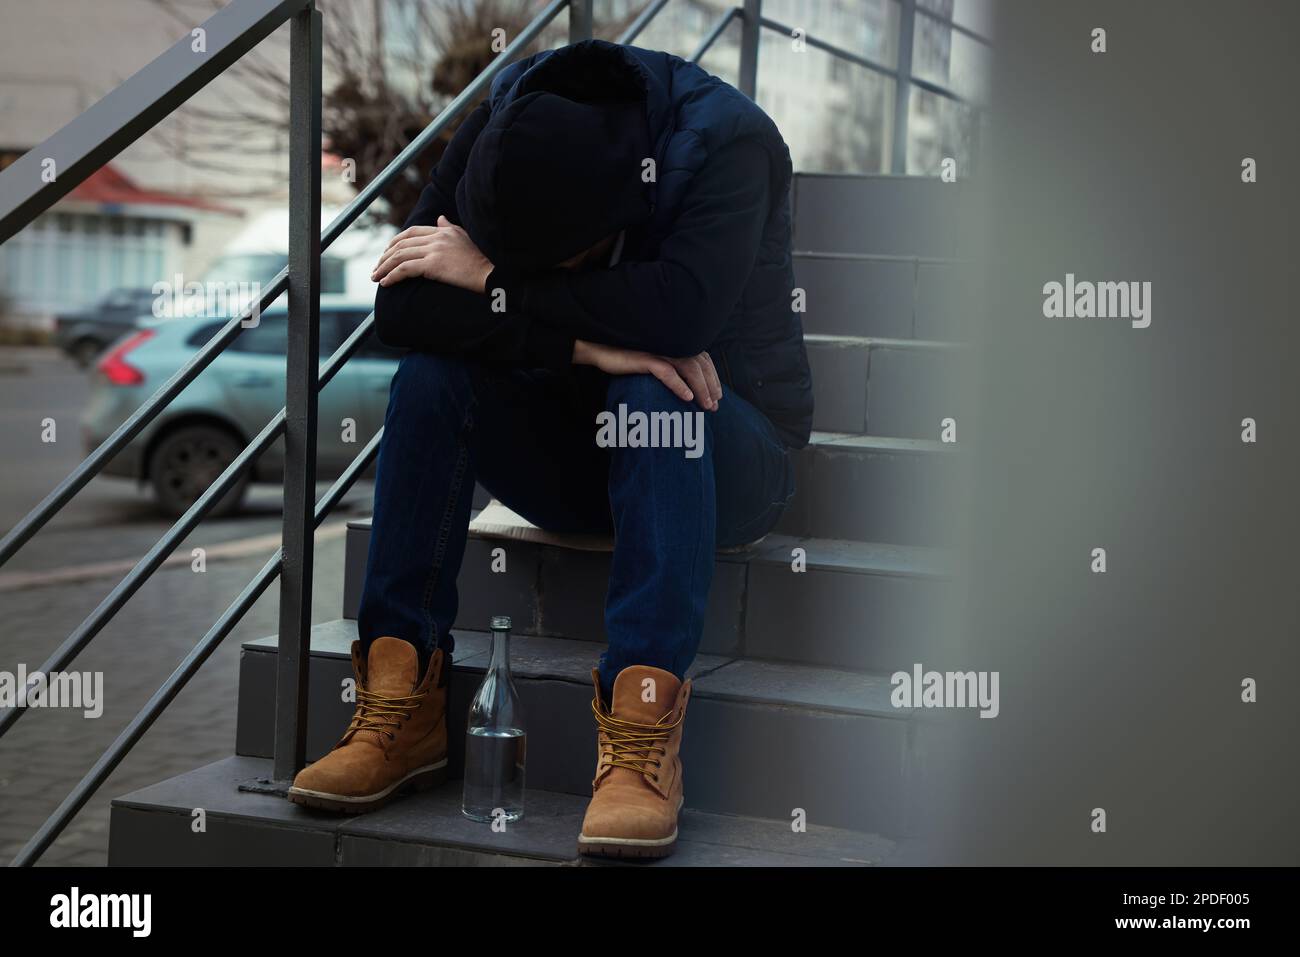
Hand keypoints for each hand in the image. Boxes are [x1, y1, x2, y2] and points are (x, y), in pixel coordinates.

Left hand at [371, 216, 493, 291]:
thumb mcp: (464, 238)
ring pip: (400, 256)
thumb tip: (440, 218)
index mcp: (443, 231)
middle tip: (377, 268)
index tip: (387, 252)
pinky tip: (386, 283)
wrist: (491, 274)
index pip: (411, 232)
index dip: (395, 242)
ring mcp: (434, 250)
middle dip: (385, 256)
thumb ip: (449, 228)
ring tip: (376, 277)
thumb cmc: (482, 260)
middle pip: (401, 244)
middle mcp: (436, 238)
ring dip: (384, 267)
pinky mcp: (433, 265)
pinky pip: (405, 269)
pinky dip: (392, 276)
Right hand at [573, 340, 721, 411]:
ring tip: (706, 405)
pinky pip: (667, 372)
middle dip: (711, 386)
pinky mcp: (647, 358)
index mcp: (676, 343)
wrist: (601, 351)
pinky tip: (687, 398)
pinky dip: (679, 385)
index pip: (703, 360)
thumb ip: (671, 367)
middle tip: (714, 406)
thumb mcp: (654, 362)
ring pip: (689, 369)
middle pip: (700, 365)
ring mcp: (660, 350)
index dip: (713, 377)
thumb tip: (688, 387)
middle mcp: (672, 344)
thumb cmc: (628, 359)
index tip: (718, 396)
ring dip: (700, 388)